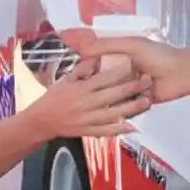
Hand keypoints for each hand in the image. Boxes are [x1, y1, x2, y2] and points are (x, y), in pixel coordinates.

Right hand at [28, 56, 151, 138]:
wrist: (41, 122)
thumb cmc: (53, 98)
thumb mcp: (65, 79)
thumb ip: (81, 69)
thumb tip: (96, 57)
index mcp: (81, 88)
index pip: (104, 78)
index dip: (120, 72)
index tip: (134, 65)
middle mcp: (86, 103)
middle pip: (113, 94)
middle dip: (132, 87)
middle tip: (147, 80)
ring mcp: (89, 119)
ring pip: (114, 113)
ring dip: (132, 108)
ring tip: (146, 102)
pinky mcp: (89, 132)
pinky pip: (107, 131)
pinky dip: (121, 129)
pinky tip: (134, 126)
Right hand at [62, 29, 189, 103]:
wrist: (182, 73)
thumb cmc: (158, 56)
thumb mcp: (132, 45)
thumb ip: (109, 45)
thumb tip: (85, 49)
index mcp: (124, 57)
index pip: (101, 63)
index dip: (89, 67)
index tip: (74, 74)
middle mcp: (128, 73)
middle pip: (107, 82)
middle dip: (96, 87)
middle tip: (79, 94)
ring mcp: (134, 88)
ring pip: (115, 97)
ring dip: (109, 100)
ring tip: (91, 106)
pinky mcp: (141, 101)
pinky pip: (127, 108)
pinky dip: (121, 109)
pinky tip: (107, 113)